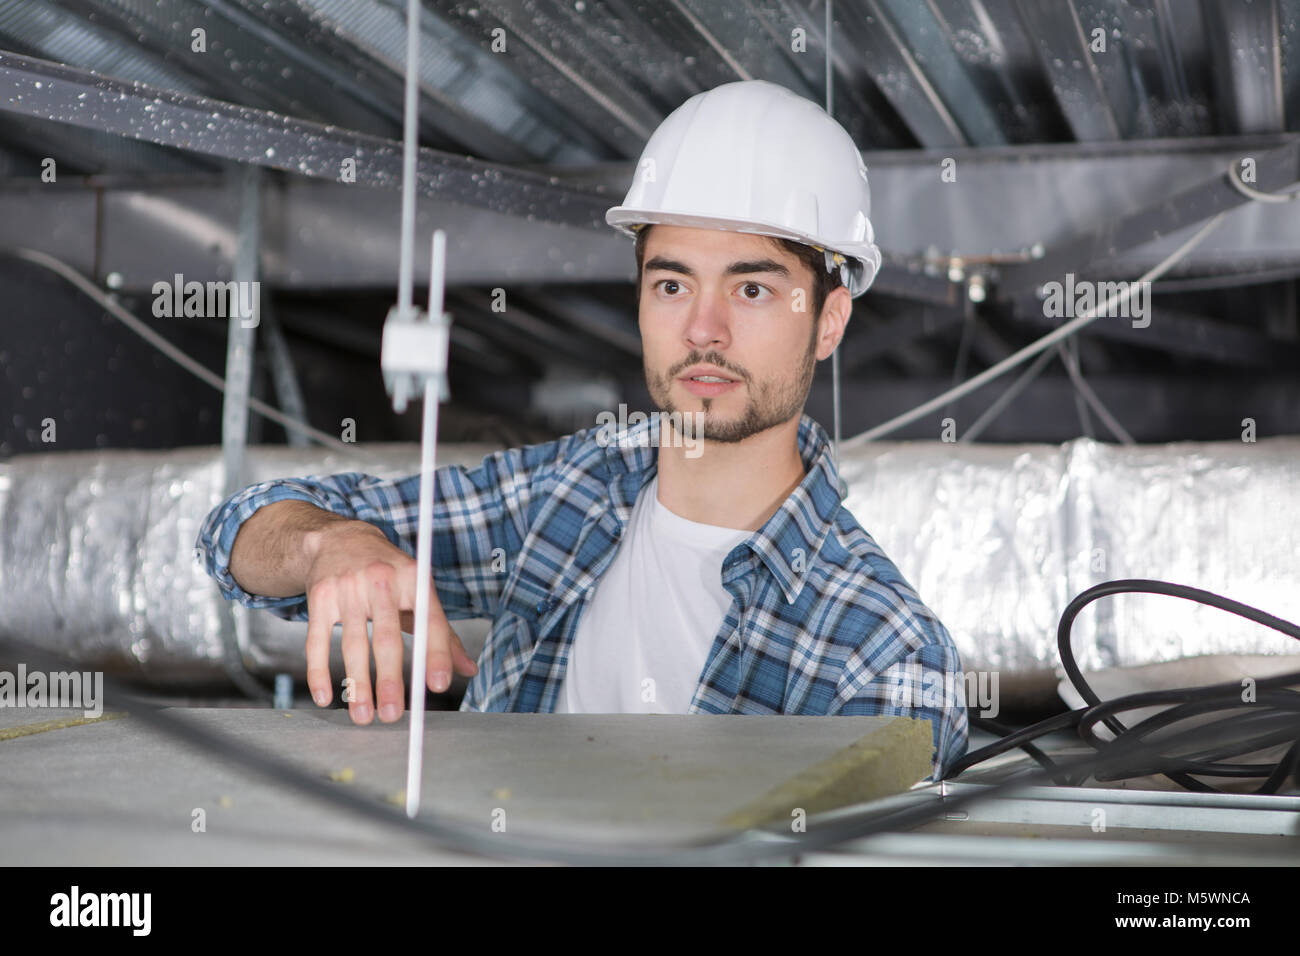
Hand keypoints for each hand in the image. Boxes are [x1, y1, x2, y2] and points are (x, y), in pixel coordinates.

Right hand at [302, 522, 477, 723]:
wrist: (340, 538)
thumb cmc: (388, 573)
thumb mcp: (418, 592)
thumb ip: (441, 633)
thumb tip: (468, 669)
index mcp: (414, 578)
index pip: (429, 621)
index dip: (435, 654)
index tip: (436, 686)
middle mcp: (382, 581)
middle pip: (387, 638)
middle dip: (390, 680)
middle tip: (393, 715)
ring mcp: (347, 588)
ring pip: (353, 644)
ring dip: (358, 685)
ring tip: (364, 716)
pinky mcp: (319, 598)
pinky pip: (317, 641)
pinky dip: (319, 672)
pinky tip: (326, 697)